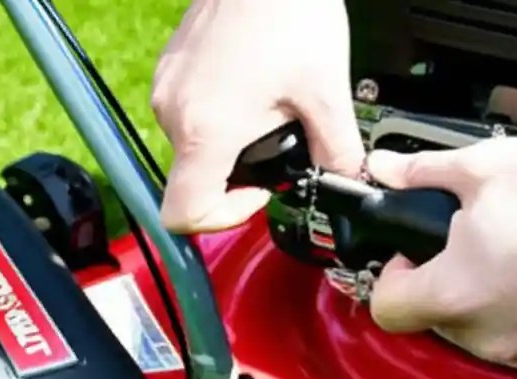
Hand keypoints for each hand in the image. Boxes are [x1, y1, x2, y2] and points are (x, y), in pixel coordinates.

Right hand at [150, 0, 365, 232]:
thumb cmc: (288, 11)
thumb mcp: (327, 93)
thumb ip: (340, 151)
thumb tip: (349, 182)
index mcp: (207, 130)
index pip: (184, 214)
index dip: (222, 220)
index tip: (257, 195)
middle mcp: (174, 113)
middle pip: (193, 180)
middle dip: (239, 173)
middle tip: (278, 140)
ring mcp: (167, 90)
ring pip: (192, 147)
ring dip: (230, 143)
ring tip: (268, 107)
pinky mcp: (170, 71)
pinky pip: (188, 115)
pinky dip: (219, 116)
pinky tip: (253, 88)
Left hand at [364, 133, 516, 378]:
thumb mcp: (485, 166)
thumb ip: (424, 174)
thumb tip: (385, 170)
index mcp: (455, 296)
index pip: (387, 309)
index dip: (394, 277)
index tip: (417, 255)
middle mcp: (489, 339)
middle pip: (443, 320)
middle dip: (453, 283)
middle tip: (486, 242)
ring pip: (491, 335)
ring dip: (498, 303)